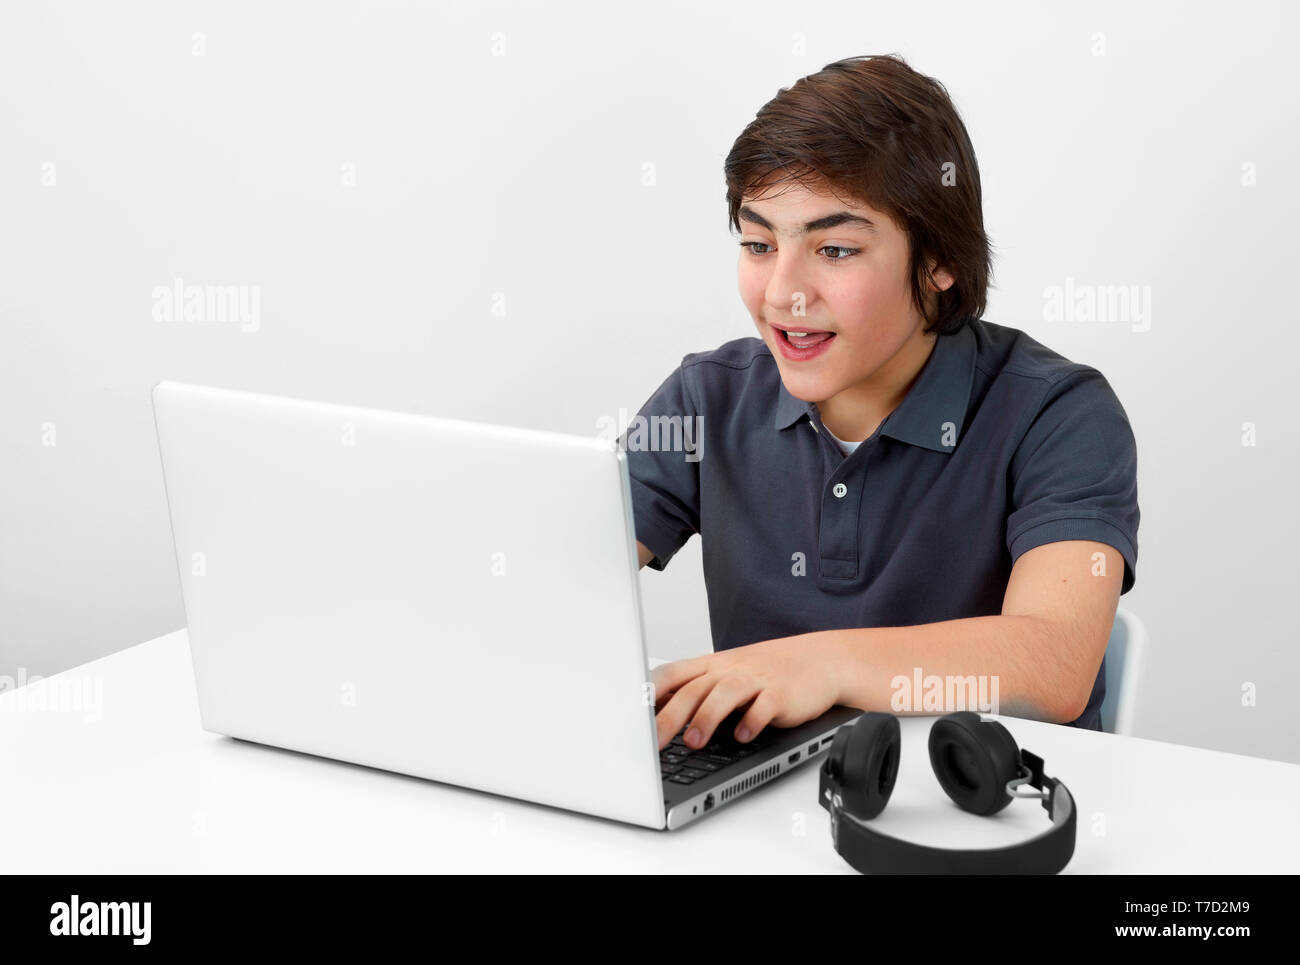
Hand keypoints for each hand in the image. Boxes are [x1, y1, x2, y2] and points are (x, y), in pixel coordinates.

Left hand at [651, 633, 843, 750]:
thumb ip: (694, 690)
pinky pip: (765, 706)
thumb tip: (655, 713)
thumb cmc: (765, 672)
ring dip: (707, 717)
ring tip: (694, 743)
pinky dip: (753, 720)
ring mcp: (756, 680)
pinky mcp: (782, 693)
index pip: (673, 674)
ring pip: (725, 694)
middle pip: (694, 689)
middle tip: (653, 743)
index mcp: (712, 666)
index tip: (633, 716)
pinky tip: (743, 736)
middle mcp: (730, 670)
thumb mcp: (725, 675)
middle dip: (671, 717)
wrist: (817, 661)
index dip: (652, 693)